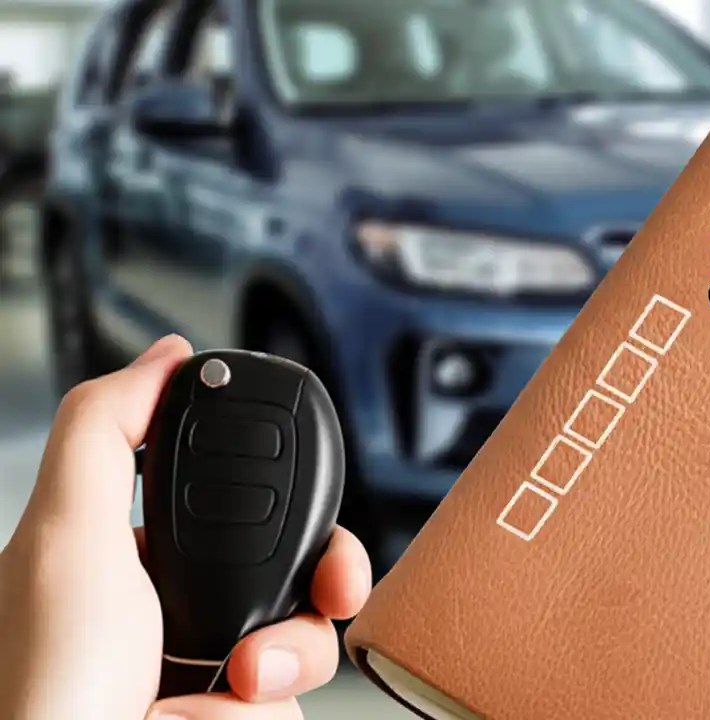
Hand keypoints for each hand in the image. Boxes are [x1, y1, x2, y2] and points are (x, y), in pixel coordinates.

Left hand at [0, 336, 371, 719]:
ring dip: (282, 666)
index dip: (296, 510)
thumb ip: (106, 431)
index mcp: (140, 561)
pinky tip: (193, 718)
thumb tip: (164, 356)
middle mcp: (181, 617)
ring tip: (229, 687)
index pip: (247, 510)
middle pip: (298, 576)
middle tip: (305, 611)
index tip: (319, 524)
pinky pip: (292, 708)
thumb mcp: (64, 537)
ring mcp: (211, 679)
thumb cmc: (42, 687)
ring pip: (309, 646)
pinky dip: (253, 716)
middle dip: (314, 595)